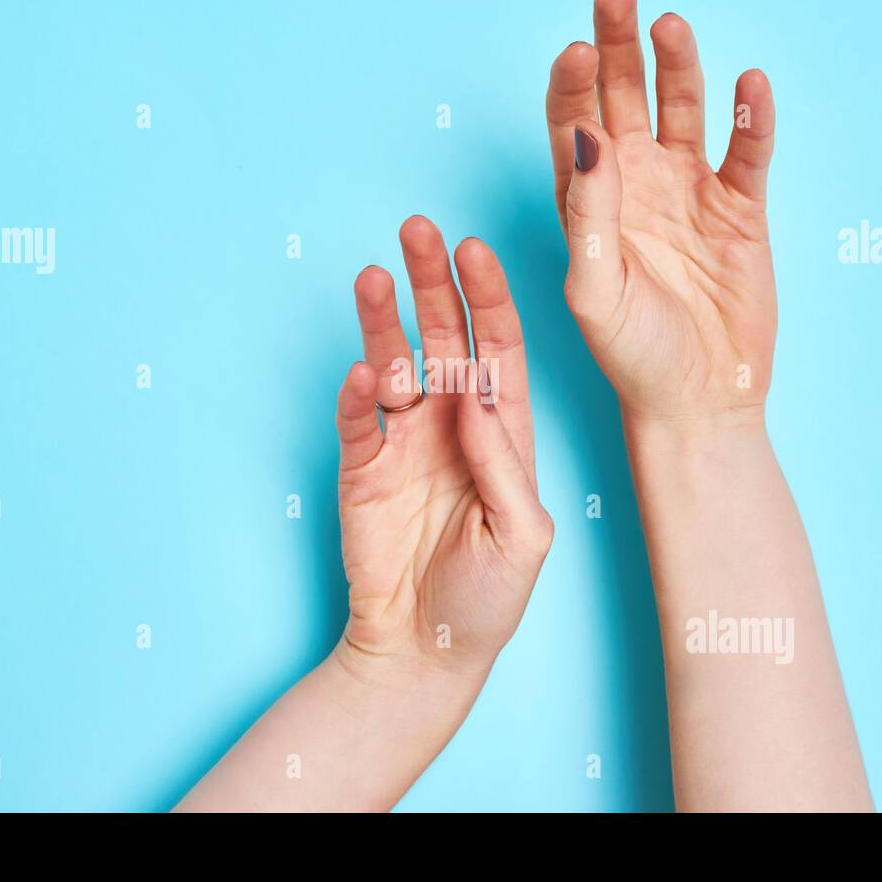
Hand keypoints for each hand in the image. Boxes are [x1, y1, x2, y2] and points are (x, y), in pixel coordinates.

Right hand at [334, 215, 552, 684]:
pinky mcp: (363, 467)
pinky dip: (357, 394)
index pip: (499, 347)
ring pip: (395, 363)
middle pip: (445, 336)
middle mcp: (454, 424)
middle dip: (433, 283)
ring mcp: (405, 442)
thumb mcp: (523, 537)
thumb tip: (477, 400)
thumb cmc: (487, 599)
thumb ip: (505, 466)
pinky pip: (358, 420)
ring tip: (375, 277)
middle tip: (418, 230)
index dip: (489, 296)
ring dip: (384, 322)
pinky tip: (364, 371)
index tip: (476, 248)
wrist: (425, 652)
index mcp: (504, 432)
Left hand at [545, 0, 777, 427]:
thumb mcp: (595, 290)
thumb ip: (589, 213)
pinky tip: (750, 82)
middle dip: (616, 47)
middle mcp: (634, 184)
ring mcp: (688, 191)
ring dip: (678, 67)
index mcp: (587, 202)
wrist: (699, 399)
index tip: (573, 51)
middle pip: (622, 98)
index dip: (570, 84)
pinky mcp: (740, 208)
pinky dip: (751, 118)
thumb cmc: (633, 354)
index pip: (570, 125)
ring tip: (669, 26)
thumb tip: (586, 134)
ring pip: (683, 110)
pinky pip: (746, 152)